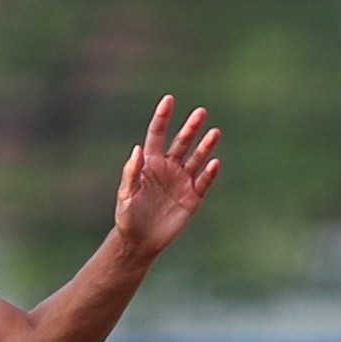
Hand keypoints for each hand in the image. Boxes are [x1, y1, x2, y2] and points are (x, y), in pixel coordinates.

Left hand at [114, 96, 219, 262]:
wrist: (139, 241)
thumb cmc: (127, 217)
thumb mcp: (125, 195)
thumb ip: (132, 172)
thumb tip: (137, 149)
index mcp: (150, 164)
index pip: (157, 135)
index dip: (163, 117)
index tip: (169, 99)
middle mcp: (168, 168)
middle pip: (181, 142)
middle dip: (190, 127)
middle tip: (200, 112)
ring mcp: (182, 181)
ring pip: (196, 158)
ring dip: (205, 146)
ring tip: (214, 132)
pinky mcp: (193, 197)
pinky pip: (204, 181)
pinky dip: (209, 172)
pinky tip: (214, 162)